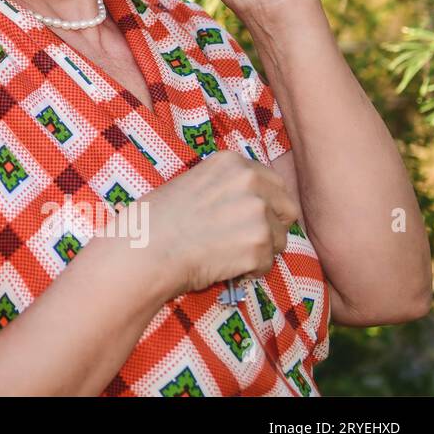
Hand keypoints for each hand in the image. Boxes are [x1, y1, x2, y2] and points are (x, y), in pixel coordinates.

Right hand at [140, 149, 299, 298]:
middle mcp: (251, 182)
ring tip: (226, 254)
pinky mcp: (258, 245)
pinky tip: (223, 266)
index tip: (246, 218)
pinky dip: (249, 271)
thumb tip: (253, 202)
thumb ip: (227, 186)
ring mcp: (257, 214)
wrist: (146, 248)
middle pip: (287, 209)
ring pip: (279, 240)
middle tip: (244, 239)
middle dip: (272, 226)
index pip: (274, 183)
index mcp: (233, 163)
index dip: (264, 204)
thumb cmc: (158, 218)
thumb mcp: (194, 183)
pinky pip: (267, 264)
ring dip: (259, 251)